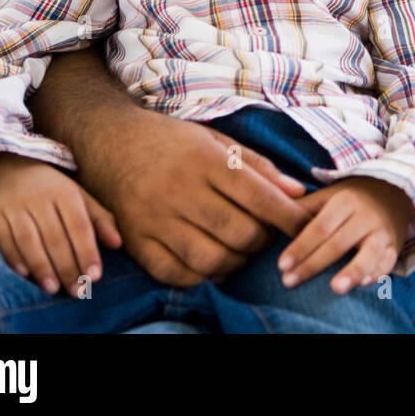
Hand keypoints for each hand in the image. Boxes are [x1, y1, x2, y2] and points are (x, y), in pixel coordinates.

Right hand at [0, 153, 121, 295]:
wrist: (14, 171)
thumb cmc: (55, 192)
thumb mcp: (81, 199)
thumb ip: (100, 221)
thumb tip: (118, 244)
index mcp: (65, 192)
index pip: (79, 225)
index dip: (87, 252)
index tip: (95, 277)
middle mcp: (39, 197)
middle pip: (55, 237)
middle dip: (67, 267)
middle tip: (77, 291)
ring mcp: (13, 206)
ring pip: (29, 240)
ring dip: (42, 267)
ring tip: (54, 289)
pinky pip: (3, 240)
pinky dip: (14, 259)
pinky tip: (26, 275)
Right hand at [70, 107, 310, 286]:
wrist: (110, 140)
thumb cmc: (173, 140)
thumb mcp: (216, 140)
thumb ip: (259, 166)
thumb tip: (298, 192)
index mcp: (204, 160)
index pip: (258, 195)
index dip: (287, 216)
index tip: (304, 225)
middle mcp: (179, 189)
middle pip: (238, 232)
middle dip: (262, 240)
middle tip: (265, 235)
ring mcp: (154, 217)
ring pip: (210, 258)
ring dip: (235, 262)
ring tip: (239, 250)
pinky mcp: (135, 239)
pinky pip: (174, 273)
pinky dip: (200, 276)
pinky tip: (210, 262)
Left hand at [277, 177, 414, 293]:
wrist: (394, 192)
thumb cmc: (350, 199)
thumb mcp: (328, 195)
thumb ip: (301, 208)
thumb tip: (267, 216)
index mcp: (345, 201)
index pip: (320, 226)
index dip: (300, 246)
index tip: (281, 265)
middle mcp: (365, 216)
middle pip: (338, 243)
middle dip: (313, 264)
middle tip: (289, 282)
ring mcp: (382, 232)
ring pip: (369, 253)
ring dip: (352, 271)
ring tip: (335, 288)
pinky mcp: (394, 247)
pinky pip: (387, 263)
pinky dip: (377, 274)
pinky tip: (362, 284)